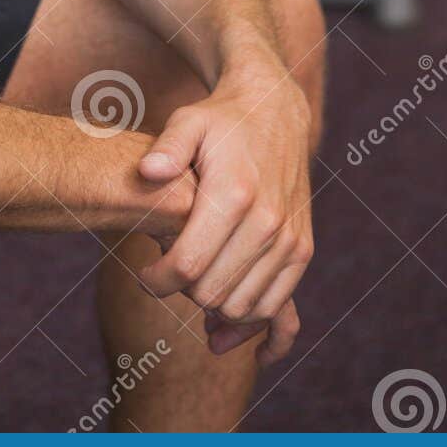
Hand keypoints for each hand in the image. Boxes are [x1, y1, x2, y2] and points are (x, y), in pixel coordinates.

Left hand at [134, 60, 314, 364]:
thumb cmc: (221, 121)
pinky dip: (253, 325)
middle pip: (214, 294)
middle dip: (182, 293)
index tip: (143, 276)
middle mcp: (268, 222)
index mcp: (234, 194)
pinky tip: (226, 334)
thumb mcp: (187, 121)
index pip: (188, 265)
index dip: (158, 280)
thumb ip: (166, 147)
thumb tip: (148, 172)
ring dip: (214, 310)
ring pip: (245, 308)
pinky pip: (278, 306)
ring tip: (189, 290)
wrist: (275, 112)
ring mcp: (290, 239)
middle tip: (166, 275)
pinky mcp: (303, 249)